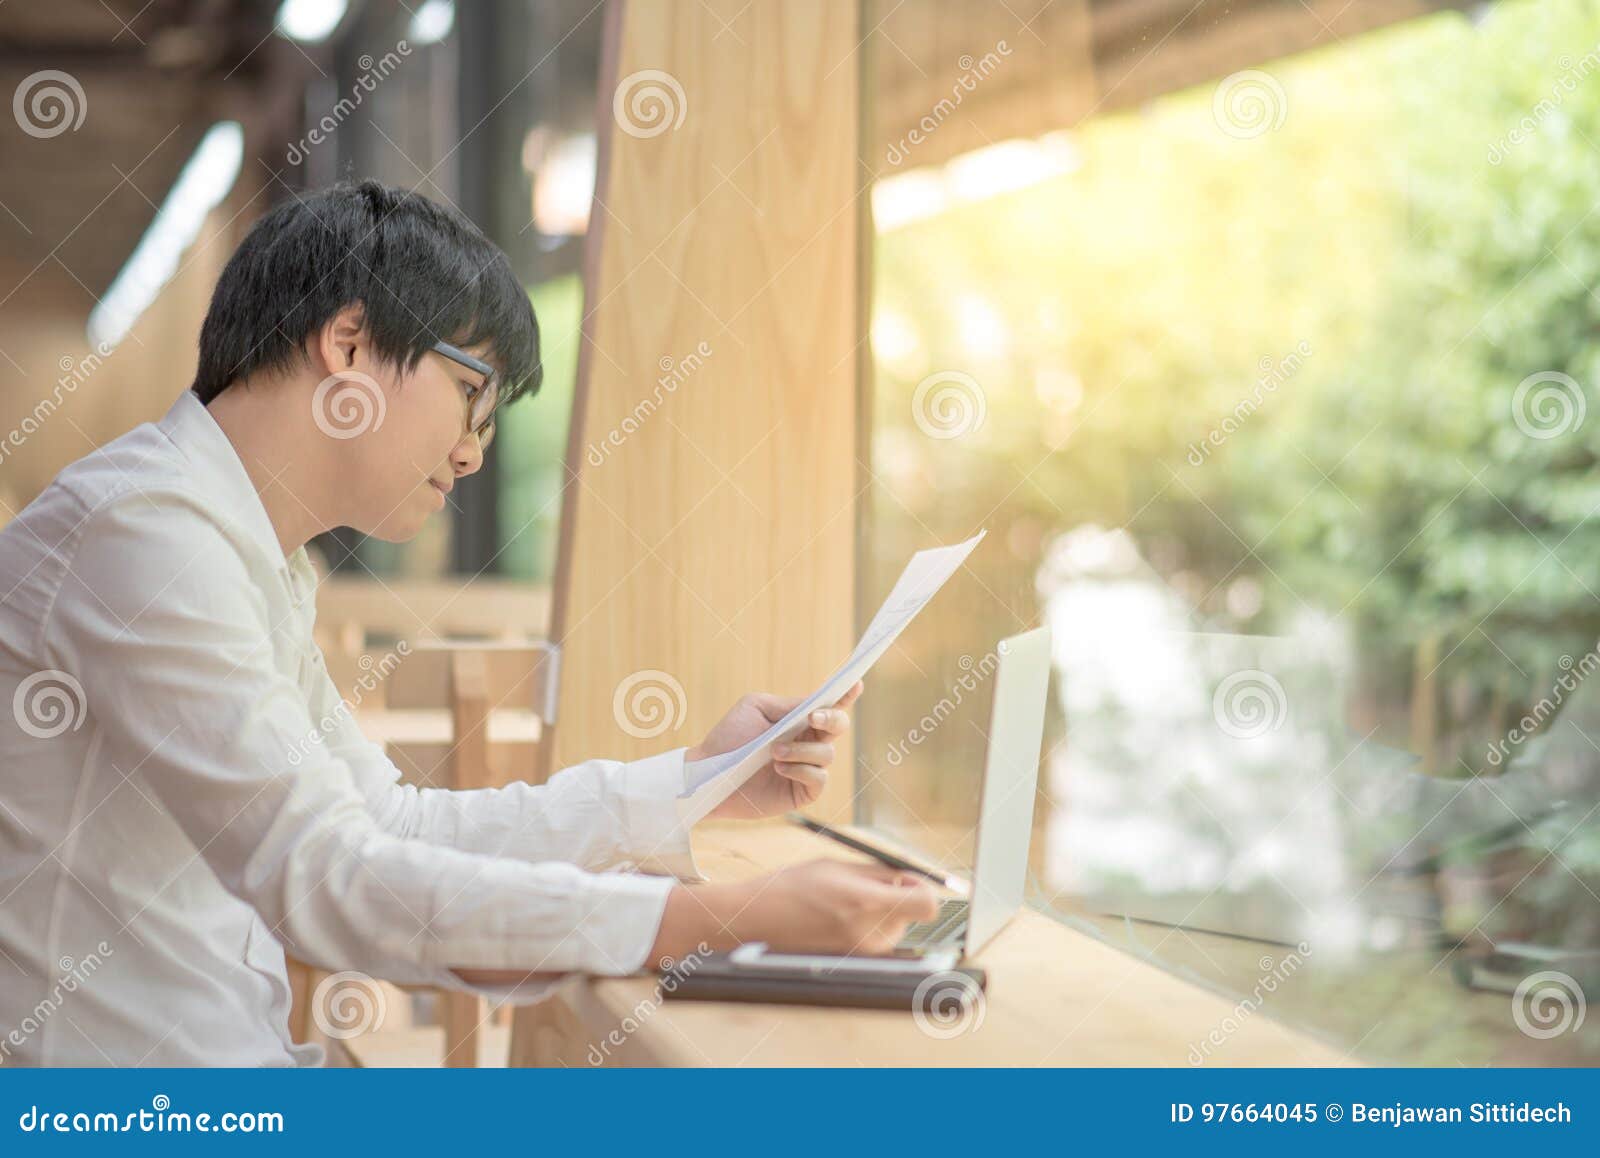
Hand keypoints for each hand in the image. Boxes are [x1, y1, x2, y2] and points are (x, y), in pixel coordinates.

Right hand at [648, 858, 942, 964]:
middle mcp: (868, 933)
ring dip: (882, 912)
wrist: (756, 921)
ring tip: (843, 902)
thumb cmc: (791, 886)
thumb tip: (909, 877)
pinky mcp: (852, 963)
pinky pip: (876, 940)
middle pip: (911, 915)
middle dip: (897, 897)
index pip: (926, 904)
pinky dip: (867, 926)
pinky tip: (837, 917)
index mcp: (865, 902)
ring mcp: (861, 953)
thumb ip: (878, 872)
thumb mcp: (836, 865)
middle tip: (866, 885)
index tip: (907, 878)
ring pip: (894, 928)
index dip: (923, 887)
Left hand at [687, 681, 862, 819]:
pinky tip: (780, 768)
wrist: (709, 772)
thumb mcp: (756, 708)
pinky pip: (819, 778)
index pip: (829, 705)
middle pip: (839, 725)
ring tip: (774, 752)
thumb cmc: (729, 737)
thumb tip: (816, 705)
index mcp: (799, 720)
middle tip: (811, 718)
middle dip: (831, 718)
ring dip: (802, 749)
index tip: (855, 683)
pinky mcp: (802, 792)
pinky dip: (802, 770)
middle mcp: (808, 742)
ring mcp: (807, 767)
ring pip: (827, 753)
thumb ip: (788, 705)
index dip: (846, 695)